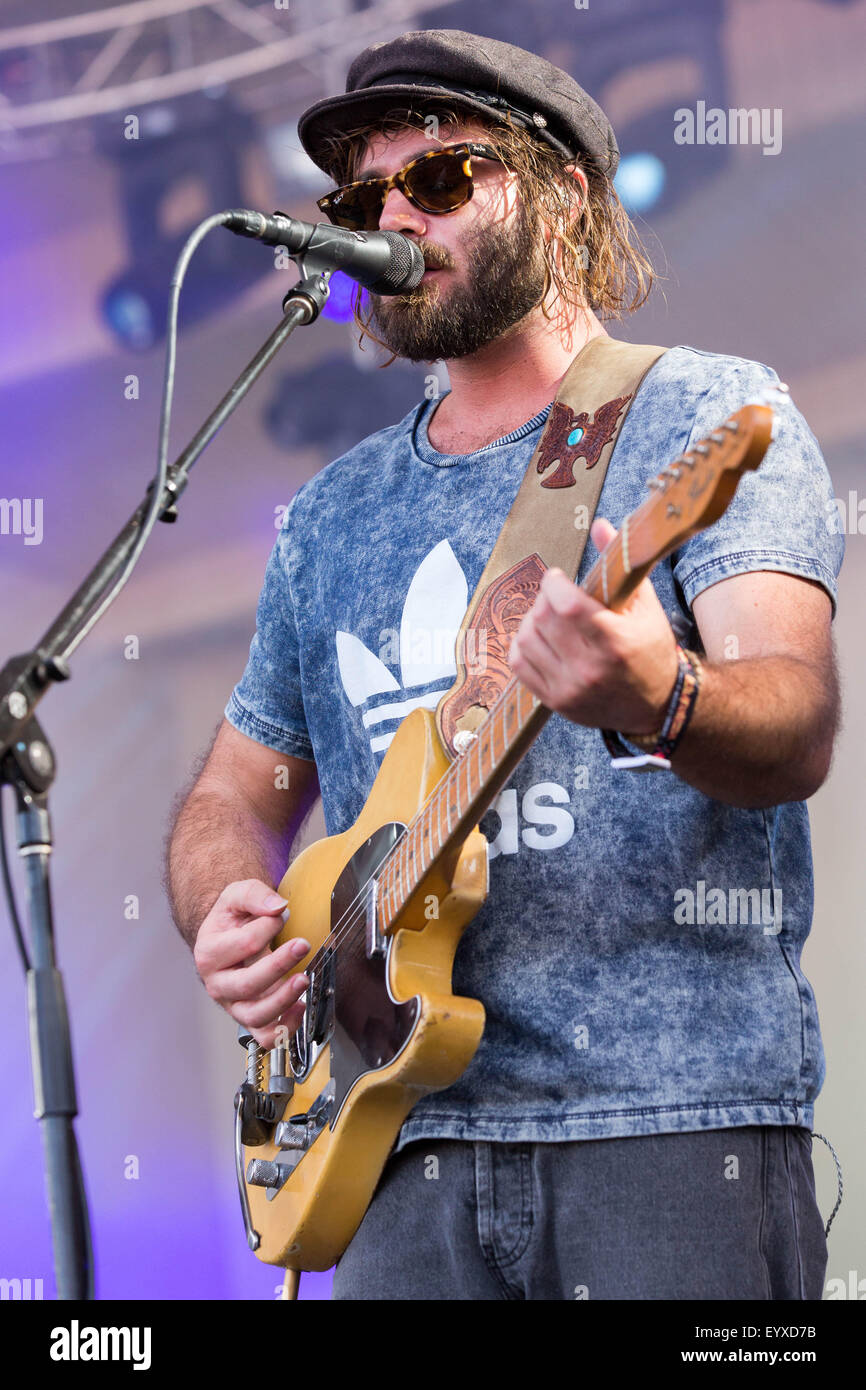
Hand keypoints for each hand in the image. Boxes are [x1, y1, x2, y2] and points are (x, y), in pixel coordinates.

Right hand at [193, 879, 309, 1048]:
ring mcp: (233, 1004)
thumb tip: (278, 906)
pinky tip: (300, 1007)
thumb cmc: (233, 919)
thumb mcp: (237, 896)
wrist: (229, 936)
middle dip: (278, 965)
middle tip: (302, 944)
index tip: (282, 914)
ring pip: (256, 1015)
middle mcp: (217, 984)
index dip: (269, 926)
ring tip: (303, 979)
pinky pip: (265, 1037)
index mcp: (209, 953)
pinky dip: (284, 1029)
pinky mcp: (250, 1018)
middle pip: (247, 984)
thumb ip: (254, 895)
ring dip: (283, 999)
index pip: (243, 944)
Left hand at [507, 518, 678, 733]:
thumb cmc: (651, 650)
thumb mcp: (646, 606)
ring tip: (550, 618)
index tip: (559, 578)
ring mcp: (569, 689)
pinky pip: (519, 664)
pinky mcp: (555, 702)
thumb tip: (599, 525)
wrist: (657, 706)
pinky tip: (542, 638)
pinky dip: (524, 644)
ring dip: (533, 620)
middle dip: (545, 599)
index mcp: (615, 642)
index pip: (566, 604)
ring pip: (526, 639)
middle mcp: (589, 669)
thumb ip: (619, 565)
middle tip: (557, 597)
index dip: (554, 583)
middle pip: (543, 618)